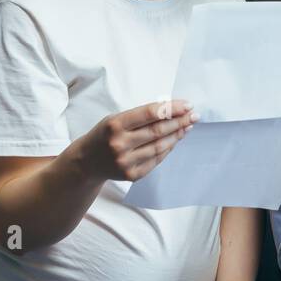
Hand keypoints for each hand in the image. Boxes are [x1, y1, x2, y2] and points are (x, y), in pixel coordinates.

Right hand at [83, 99, 197, 182]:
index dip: (172, 109)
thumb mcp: (116, 119)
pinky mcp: (132, 175)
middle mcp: (120, 144)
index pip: (150, 113)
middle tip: (194, 116)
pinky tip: (175, 140)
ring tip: (188, 127)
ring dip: (177, 135)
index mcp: (115, 125)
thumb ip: (141, 116)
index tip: (187, 105)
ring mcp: (126, 162)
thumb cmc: (105, 135)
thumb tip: (173, 111)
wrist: (87, 162)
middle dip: (180, 122)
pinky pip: (156, 160)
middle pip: (158, 131)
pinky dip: (168, 149)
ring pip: (160, 147)